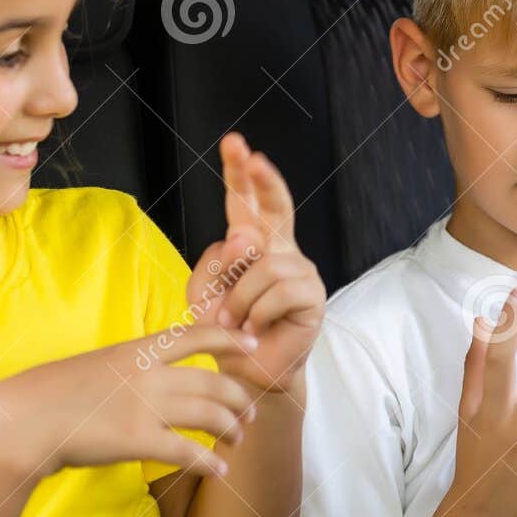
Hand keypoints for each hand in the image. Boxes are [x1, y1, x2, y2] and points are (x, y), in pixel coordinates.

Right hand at [0, 322, 262, 478]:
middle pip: (215, 382)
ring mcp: (145, 406)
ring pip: (211, 415)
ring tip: (237, 441)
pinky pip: (189, 452)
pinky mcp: (138, 440)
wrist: (25, 419)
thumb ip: (136, 364)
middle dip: (241, 400)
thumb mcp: (102, 362)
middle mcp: (149, 374)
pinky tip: (218, 470)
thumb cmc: (57, 393)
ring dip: (232, 430)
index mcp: (139, 350)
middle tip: (250, 415)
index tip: (252, 347)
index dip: (230, 340)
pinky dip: (209, 462)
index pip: (197, 335)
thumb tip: (160, 370)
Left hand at [190, 132, 324, 397]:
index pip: (247, 203)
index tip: (235, 144)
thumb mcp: (204, 293)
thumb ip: (214, 262)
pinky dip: (256, 313)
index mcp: (254, 244)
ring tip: (234, 322)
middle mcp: (281, 250)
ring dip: (238, 298)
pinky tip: (253, 329)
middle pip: (276, 207)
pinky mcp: (313, 295)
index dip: (242, 174)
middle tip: (252, 157)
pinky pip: (278, 291)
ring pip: (263, 266)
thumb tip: (244, 237)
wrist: (247, 372)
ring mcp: (300, 270)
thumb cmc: (227, 329)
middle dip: (263, 180)